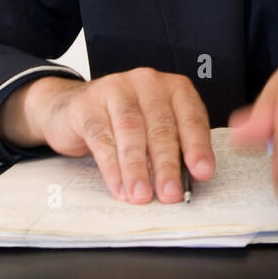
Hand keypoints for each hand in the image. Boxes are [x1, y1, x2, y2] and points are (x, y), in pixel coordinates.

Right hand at [0, 69, 215, 203]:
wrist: (74, 107)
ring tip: (142, 195)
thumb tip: (189, 180)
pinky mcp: (88, 105)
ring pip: (131, 131)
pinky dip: (111, 167)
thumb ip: (174, 147)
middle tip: (171, 193)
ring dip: (138, 168)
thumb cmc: (125, 122)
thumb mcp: (155, 128)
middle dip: (167, 164)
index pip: (191, 116)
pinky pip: (102, 138)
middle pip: (161, 126)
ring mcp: (116, 89)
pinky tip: (118, 187)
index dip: (197, 146)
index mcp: (173, 87)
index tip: (203, 172)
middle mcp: (147, 82)